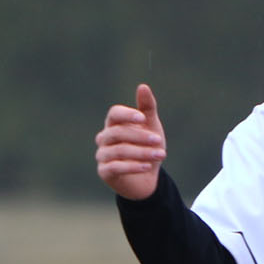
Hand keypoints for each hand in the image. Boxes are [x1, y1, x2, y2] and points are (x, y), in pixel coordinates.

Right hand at [95, 83, 166, 199]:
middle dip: (139, 136)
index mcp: (114, 124)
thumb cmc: (147, 146)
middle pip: (117, 132)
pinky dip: (133, 166)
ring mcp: (102, 155)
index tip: (143, 118)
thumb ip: (147, 108)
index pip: (114, 114)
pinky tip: (148, 166)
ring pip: (118, 150)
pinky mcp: (104, 172)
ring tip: (160, 154)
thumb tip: (143, 86)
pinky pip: (116, 167)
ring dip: (141, 152)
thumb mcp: (151, 126)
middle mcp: (104, 138)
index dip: (127, 114)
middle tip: (158, 140)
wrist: (147, 177)